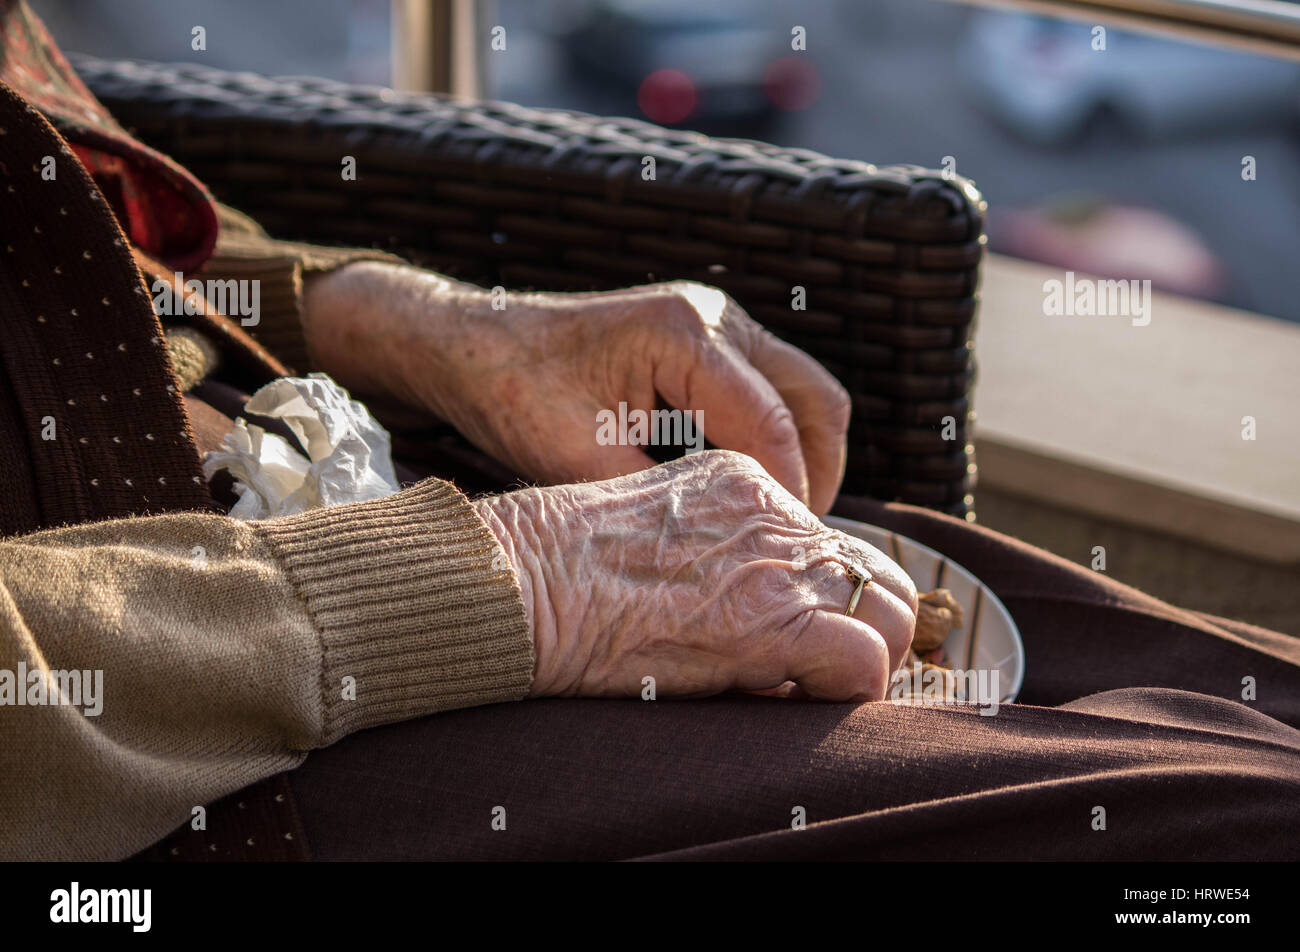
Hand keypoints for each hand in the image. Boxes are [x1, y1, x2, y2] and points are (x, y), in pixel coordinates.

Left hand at [302, 264, 850, 513]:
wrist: (470, 346)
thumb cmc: (511, 391)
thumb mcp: (575, 459)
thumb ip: (654, 502)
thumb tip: (721, 552)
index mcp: (685, 335)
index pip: (772, 427)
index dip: (787, 498)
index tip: (785, 559)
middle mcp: (715, 317)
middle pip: (817, 401)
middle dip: (818, 476)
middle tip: (795, 545)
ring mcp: (718, 323)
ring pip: (803, 395)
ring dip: (804, 458)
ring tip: (778, 526)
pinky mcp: (709, 341)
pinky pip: (772, 393)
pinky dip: (777, 442)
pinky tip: (750, 494)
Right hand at [472, 450, 916, 701]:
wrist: (523, 579)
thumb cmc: (559, 562)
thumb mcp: (651, 520)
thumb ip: (716, 542)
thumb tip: (751, 600)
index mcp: (745, 481)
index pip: (831, 541)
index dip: (827, 598)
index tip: (799, 636)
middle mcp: (775, 511)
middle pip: (876, 571)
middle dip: (866, 627)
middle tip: (823, 669)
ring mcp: (777, 564)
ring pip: (890, 614)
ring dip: (864, 659)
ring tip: (811, 687)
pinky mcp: (772, 621)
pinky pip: (865, 662)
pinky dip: (849, 693)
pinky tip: (799, 699)